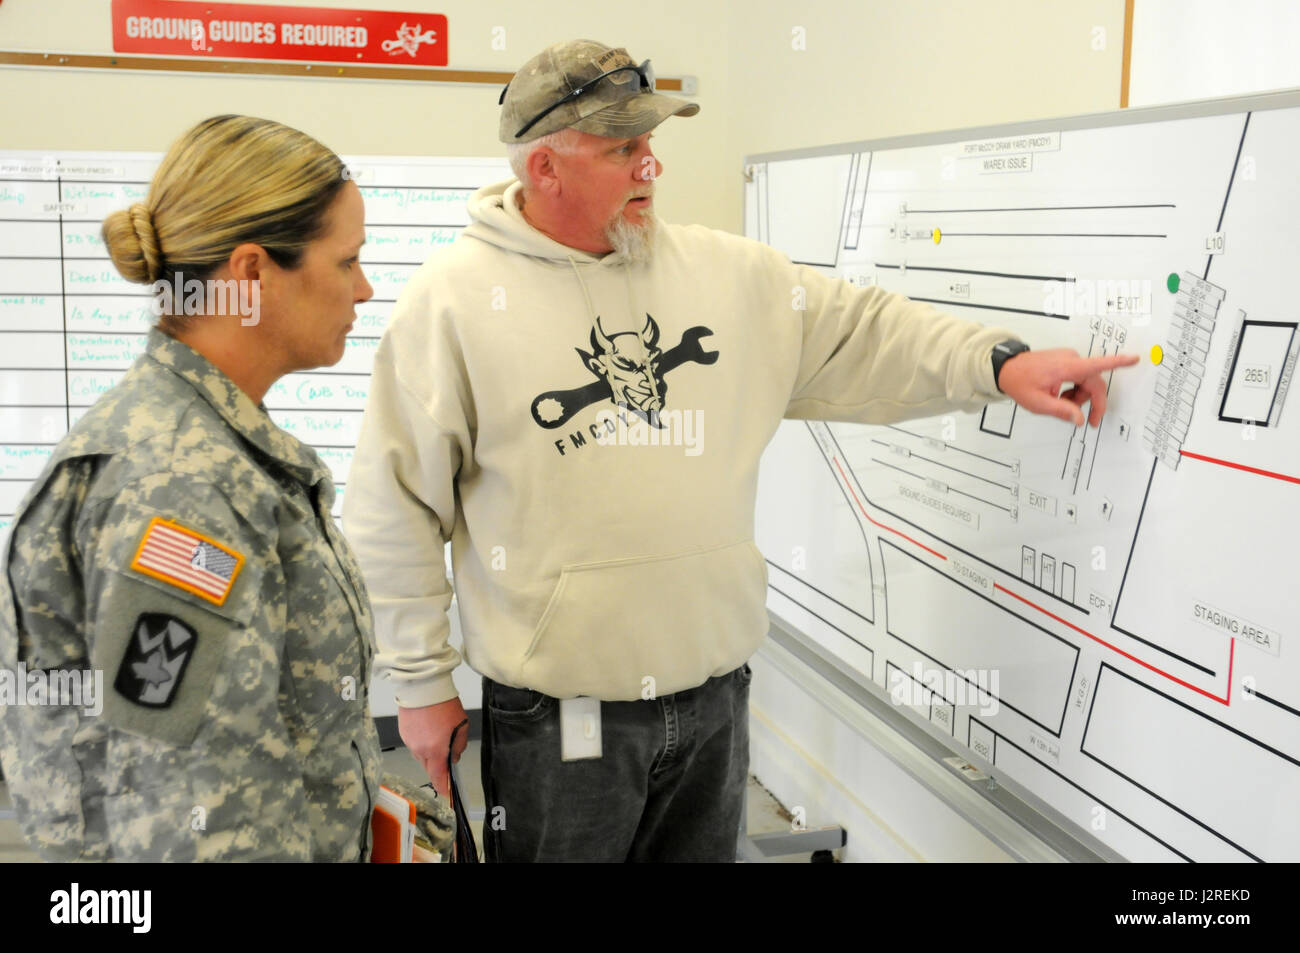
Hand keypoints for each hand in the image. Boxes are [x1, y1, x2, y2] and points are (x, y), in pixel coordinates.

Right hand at [397, 697, 468, 800]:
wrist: (422, 686)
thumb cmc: (444, 704)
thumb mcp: (461, 725)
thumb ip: (458, 745)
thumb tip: (453, 757)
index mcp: (435, 751)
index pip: (438, 777)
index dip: (444, 787)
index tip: (448, 793)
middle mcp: (419, 750)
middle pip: (429, 767)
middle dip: (438, 767)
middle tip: (446, 756)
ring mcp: (409, 742)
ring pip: (421, 756)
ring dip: (429, 752)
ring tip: (438, 735)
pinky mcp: (403, 733)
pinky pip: (414, 744)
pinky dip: (422, 741)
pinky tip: (428, 729)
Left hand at [997, 348, 1139, 426]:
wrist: (1006, 369)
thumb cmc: (1019, 382)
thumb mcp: (1038, 402)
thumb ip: (1061, 411)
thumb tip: (1079, 419)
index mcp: (1066, 367)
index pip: (1098, 364)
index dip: (1119, 362)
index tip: (1135, 359)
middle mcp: (1071, 359)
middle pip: (1094, 382)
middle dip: (1092, 402)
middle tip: (1091, 422)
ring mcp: (1069, 358)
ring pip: (1087, 381)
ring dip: (1080, 396)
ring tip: (1061, 403)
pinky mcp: (1066, 360)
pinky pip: (1079, 377)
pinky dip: (1074, 389)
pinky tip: (1060, 395)